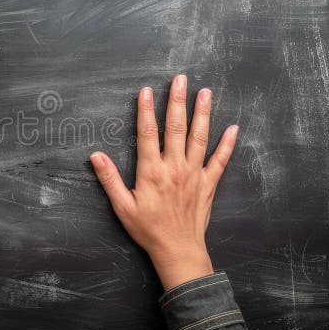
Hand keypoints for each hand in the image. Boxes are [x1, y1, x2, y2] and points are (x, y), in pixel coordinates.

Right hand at [90, 75, 237, 290]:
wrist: (178, 250)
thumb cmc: (148, 230)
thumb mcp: (122, 207)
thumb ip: (109, 179)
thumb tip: (96, 156)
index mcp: (151, 171)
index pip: (148, 133)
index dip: (146, 110)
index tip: (146, 91)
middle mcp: (174, 167)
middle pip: (175, 128)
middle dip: (176, 101)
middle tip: (180, 79)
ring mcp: (194, 174)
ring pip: (199, 137)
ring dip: (202, 113)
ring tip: (204, 92)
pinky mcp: (208, 184)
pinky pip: (220, 160)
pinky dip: (227, 143)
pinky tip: (233, 127)